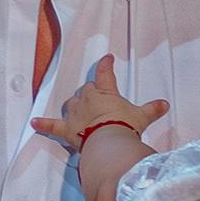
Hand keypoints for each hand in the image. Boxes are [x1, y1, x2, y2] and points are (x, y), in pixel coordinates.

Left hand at [31, 55, 169, 151]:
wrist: (109, 142)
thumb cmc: (124, 126)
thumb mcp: (141, 117)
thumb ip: (152, 109)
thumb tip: (165, 105)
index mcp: (105, 91)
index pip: (105, 72)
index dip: (106, 64)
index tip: (107, 58)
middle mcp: (87, 98)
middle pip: (87, 90)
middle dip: (92, 93)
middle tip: (101, 102)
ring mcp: (75, 113)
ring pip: (71, 103)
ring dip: (75, 106)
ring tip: (80, 111)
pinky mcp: (66, 128)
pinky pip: (52, 125)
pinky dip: (44, 124)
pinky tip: (35, 123)